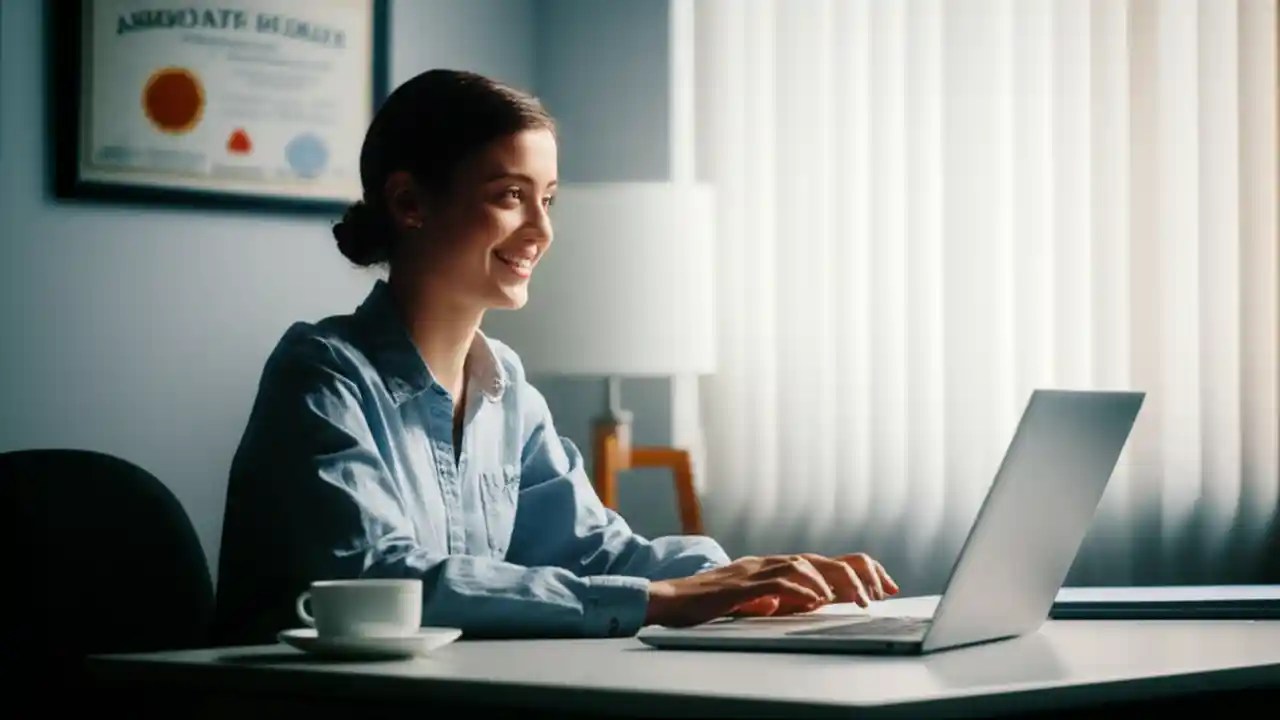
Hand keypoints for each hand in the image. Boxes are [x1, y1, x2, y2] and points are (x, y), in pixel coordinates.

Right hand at [644, 553, 898, 627]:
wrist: (669, 600)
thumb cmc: (706, 604)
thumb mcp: (751, 602)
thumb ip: (776, 599)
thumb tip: (801, 603)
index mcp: (773, 567)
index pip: (823, 564)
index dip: (856, 572)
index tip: (884, 586)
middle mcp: (768, 563)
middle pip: (823, 561)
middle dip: (859, 574)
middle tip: (885, 590)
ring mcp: (755, 571)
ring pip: (806, 566)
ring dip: (836, 583)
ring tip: (860, 600)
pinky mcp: (742, 585)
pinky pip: (778, 582)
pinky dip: (802, 590)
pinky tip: (819, 601)